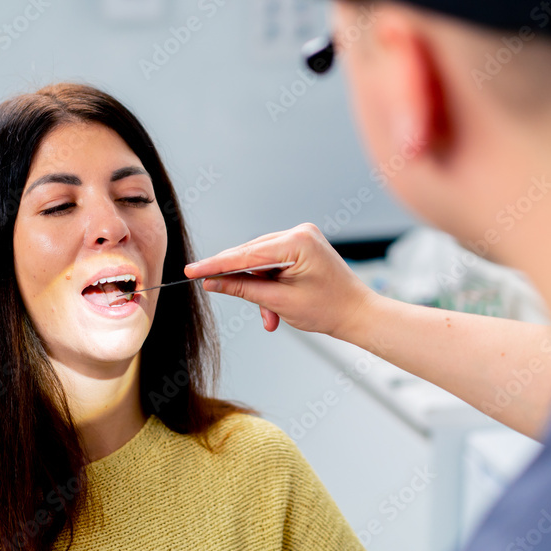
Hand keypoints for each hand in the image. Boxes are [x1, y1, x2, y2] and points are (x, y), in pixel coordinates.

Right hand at [184, 223, 374, 337]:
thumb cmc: (329, 309)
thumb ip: (243, 288)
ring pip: (260, 262)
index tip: (192, 270)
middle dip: (242, 283)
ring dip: (258, 290)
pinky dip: (268, 285)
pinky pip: (272, 263)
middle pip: (251, 254)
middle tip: (218, 294)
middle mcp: (299, 232)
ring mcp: (301, 238)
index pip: (247, 253)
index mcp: (298, 241)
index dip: (216, 264)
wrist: (358, 314)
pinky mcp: (301, 247)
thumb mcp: (280, 302)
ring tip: (270, 317)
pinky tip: (274, 308)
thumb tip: (213, 282)